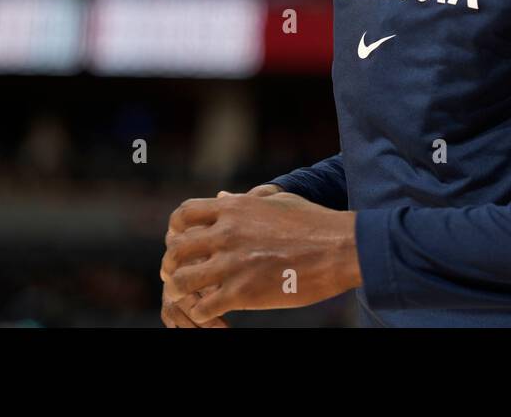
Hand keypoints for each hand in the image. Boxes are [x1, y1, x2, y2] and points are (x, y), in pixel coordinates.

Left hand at [161, 190, 359, 324]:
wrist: (340, 248)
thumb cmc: (315, 223)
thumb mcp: (279, 201)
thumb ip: (247, 200)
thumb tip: (221, 197)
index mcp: (235, 208)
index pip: (184, 214)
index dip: (176, 230)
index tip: (179, 242)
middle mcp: (227, 233)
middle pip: (177, 249)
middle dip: (171, 264)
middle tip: (175, 275)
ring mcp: (232, 263)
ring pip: (182, 280)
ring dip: (180, 291)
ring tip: (187, 298)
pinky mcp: (242, 292)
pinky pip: (204, 306)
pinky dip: (202, 313)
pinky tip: (211, 313)